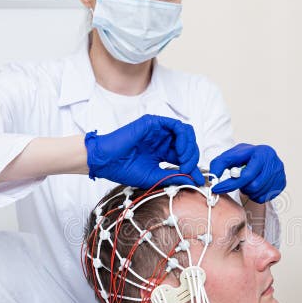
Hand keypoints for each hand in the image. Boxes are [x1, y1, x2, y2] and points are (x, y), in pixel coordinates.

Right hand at [85, 115, 204, 187]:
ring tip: (184, 161)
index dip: (192, 166)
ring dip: (189, 147)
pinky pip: (176, 125)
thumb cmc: (124, 170)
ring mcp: (158, 130)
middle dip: (192, 157)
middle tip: (188, 169)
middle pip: (188, 143)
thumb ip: (174, 177)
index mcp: (162, 152)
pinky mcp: (153, 122)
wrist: (106, 161)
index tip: (195, 179)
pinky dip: (183, 138)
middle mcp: (162, 140)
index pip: (184, 156)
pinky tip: (179, 151)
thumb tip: (194, 180)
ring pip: (185, 132)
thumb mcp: (155, 177)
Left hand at [209, 143, 285, 202]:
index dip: (230, 184)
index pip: (246, 174)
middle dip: (242, 187)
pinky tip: (254, 187)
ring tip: (247, 183)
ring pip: (259, 193)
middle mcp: (273, 161)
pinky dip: (256, 195)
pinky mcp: (282, 182)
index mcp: (261, 152)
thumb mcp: (230, 156)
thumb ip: (219, 164)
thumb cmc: (245, 157)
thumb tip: (212, 178)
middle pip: (254, 186)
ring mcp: (280, 172)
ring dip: (249, 191)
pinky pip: (266, 197)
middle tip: (239, 183)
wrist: (260, 157)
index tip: (216, 189)